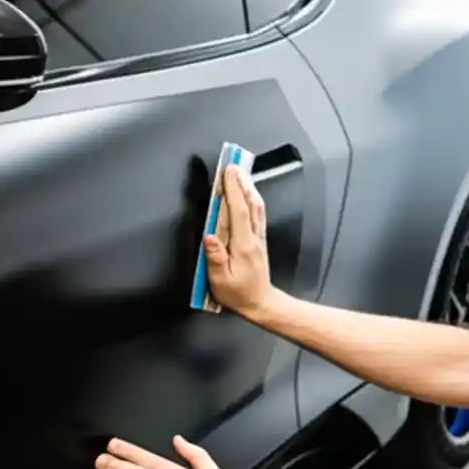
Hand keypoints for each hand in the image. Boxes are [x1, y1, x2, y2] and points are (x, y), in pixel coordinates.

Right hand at [204, 165, 276, 318]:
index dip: (233, 191)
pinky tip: (249, 195)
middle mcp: (254, 239)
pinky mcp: (259, 241)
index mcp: (243, 246)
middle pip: (251, 204)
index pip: (238, 212)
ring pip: (257, 208)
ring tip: (241, 175)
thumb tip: (209, 236)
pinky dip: (253, 200)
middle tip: (235, 166)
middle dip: (242, 183)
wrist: (260, 302)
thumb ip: (214, 257)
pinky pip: (258, 215)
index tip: (228, 174)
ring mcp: (259, 238)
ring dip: (249, 189)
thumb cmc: (238, 293)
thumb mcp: (220, 280)